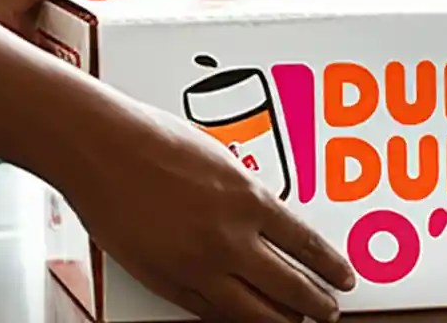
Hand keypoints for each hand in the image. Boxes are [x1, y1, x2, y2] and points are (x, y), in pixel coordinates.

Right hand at [60, 101, 355, 322]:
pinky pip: (210, 312)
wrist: (103, 149)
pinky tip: (242, 320)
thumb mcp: (220, 158)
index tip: (343, 278)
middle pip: (289, 287)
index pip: (306, 245)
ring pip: (253, 312)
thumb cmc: (153, 141)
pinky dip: (232, 319)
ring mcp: (199, 265)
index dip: (330, 267)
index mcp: (249, 199)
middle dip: (315, 303)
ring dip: (280, 320)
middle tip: (328, 310)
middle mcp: (230, 237)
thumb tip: (263, 216)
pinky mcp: (168, 282)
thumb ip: (244, 193)